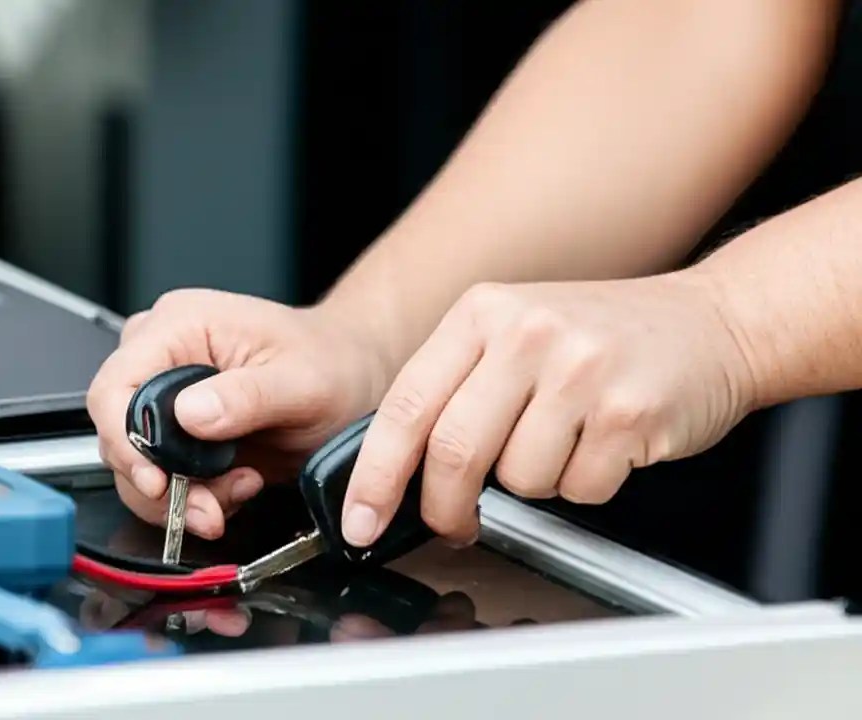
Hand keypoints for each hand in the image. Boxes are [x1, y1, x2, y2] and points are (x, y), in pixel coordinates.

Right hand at [88, 289, 388, 539]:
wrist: (354, 375)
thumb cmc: (333, 361)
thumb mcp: (303, 381)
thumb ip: (247, 397)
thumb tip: (190, 414)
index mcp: (180, 325)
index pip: (116, 386)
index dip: (125, 439)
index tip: (157, 480)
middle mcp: (162, 355)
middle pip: (120, 432)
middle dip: (161, 481)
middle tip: (209, 506)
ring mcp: (167, 395)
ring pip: (137, 463)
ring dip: (181, 495)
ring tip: (238, 490)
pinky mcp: (179, 431)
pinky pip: (162, 475)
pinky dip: (193, 497)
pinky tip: (237, 486)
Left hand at [341, 271, 755, 547]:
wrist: (713, 322)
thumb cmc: (602, 340)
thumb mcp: (513, 334)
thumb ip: (455, 389)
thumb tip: (394, 473)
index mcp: (481, 313)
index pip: (405, 405)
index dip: (375, 475)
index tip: (359, 521)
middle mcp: (526, 332)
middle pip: (453, 451)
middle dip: (445, 508)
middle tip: (456, 524)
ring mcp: (580, 368)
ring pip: (518, 479)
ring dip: (534, 486)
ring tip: (565, 443)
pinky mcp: (628, 410)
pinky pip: (578, 490)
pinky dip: (586, 486)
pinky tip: (605, 445)